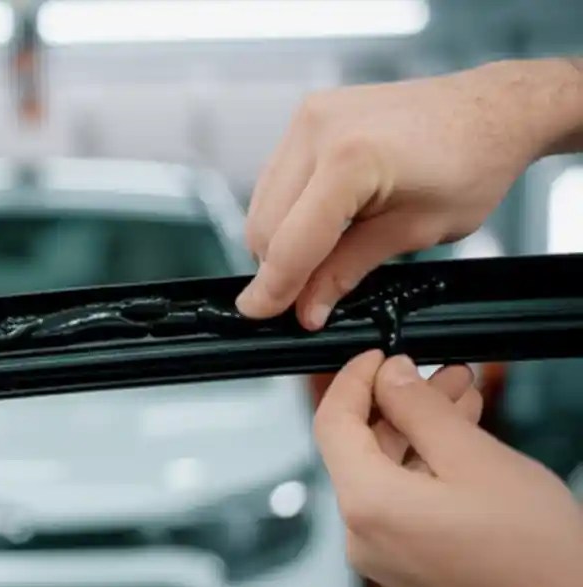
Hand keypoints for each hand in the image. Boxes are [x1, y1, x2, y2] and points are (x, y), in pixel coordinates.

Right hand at [237, 59, 582, 328]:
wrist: (491, 110)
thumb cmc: (472, 163)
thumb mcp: (414, 232)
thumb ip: (348, 270)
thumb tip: (307, 308)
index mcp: (350, 160)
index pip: (292, 242)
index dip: (273, 288)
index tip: (258, 314)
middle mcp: (318, 130)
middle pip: (265, 224)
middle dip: (277, 266)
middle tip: (300, 297)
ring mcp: (309, 117)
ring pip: (263, 202)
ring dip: (278, 239)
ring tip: (318, 257)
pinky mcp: (308, 114)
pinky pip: (276, 177)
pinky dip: (286, 209)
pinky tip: (316, 224)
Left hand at [316, 351, 582, 586]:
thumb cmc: (535, 556)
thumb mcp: (475, 458)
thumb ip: (420, 410)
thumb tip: (388, 376)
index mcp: (366, 506)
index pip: (331, 424)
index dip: (353, 380)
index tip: (377, 355)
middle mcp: (362, 536)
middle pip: (361, 448)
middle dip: (401, 403)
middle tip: (443, 372)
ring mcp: (384, 556)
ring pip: (387, 473)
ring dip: (420, 432)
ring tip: (463, 397)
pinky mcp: (409, 567)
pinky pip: (403, 502)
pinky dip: (426, 467)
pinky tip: (462, 443)